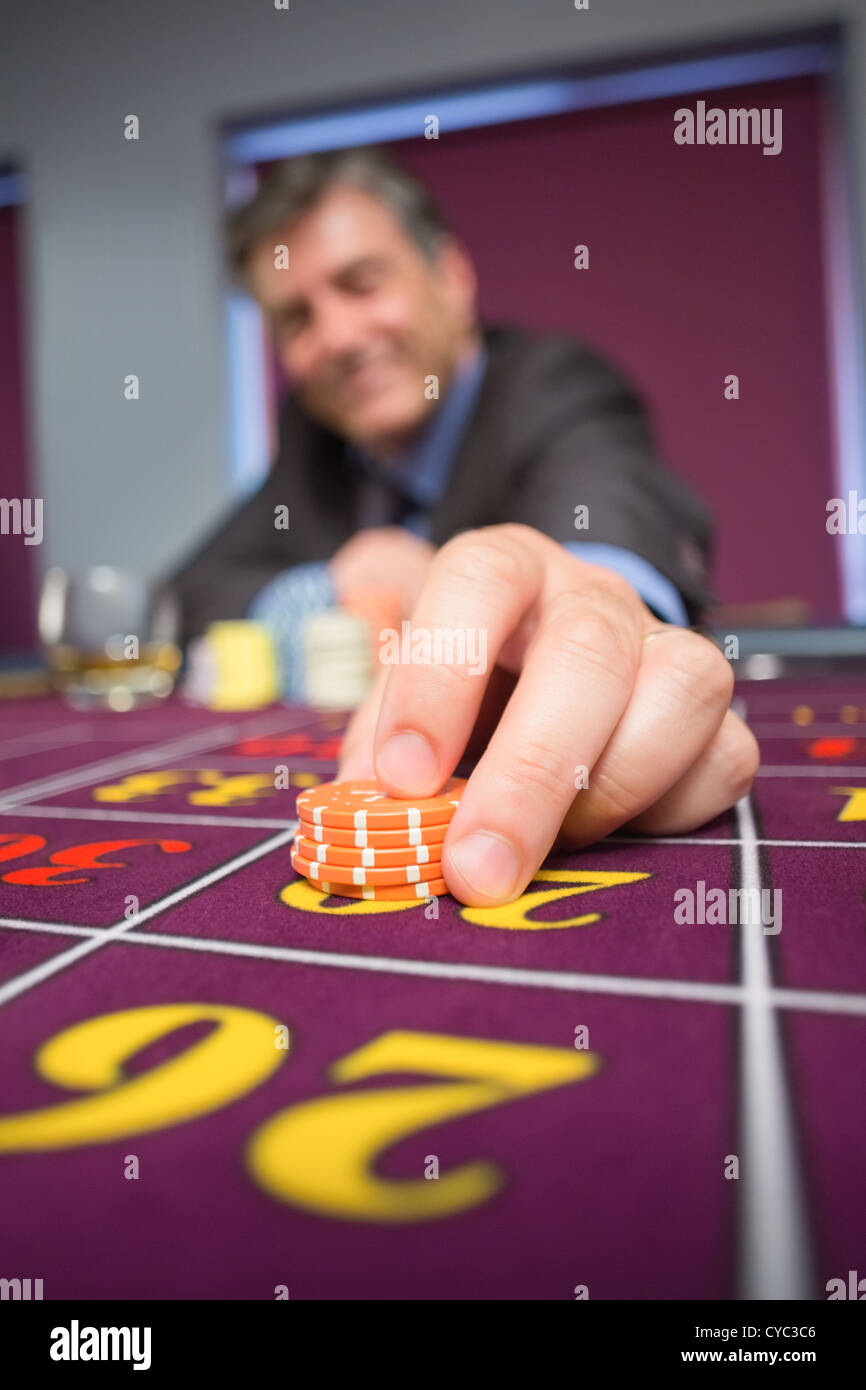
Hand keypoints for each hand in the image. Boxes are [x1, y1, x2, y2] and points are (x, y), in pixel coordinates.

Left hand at [337, 523, 758, 904]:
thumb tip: (371, 820)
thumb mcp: (408, 706)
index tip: (403, 778)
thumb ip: (382, 750)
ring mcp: (668, 648)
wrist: (546, 687)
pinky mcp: (718, 718)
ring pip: (681, 687)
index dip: (441, 676)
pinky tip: (612, 834)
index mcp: (506, 571)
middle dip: (530, 773)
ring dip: (608, 788)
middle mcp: (593, 597)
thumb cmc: (468, 700)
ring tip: (553, 844)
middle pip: (587, 650)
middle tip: (477, 868)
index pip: (482, 578)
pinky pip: (725, 759)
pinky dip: (667, 813)